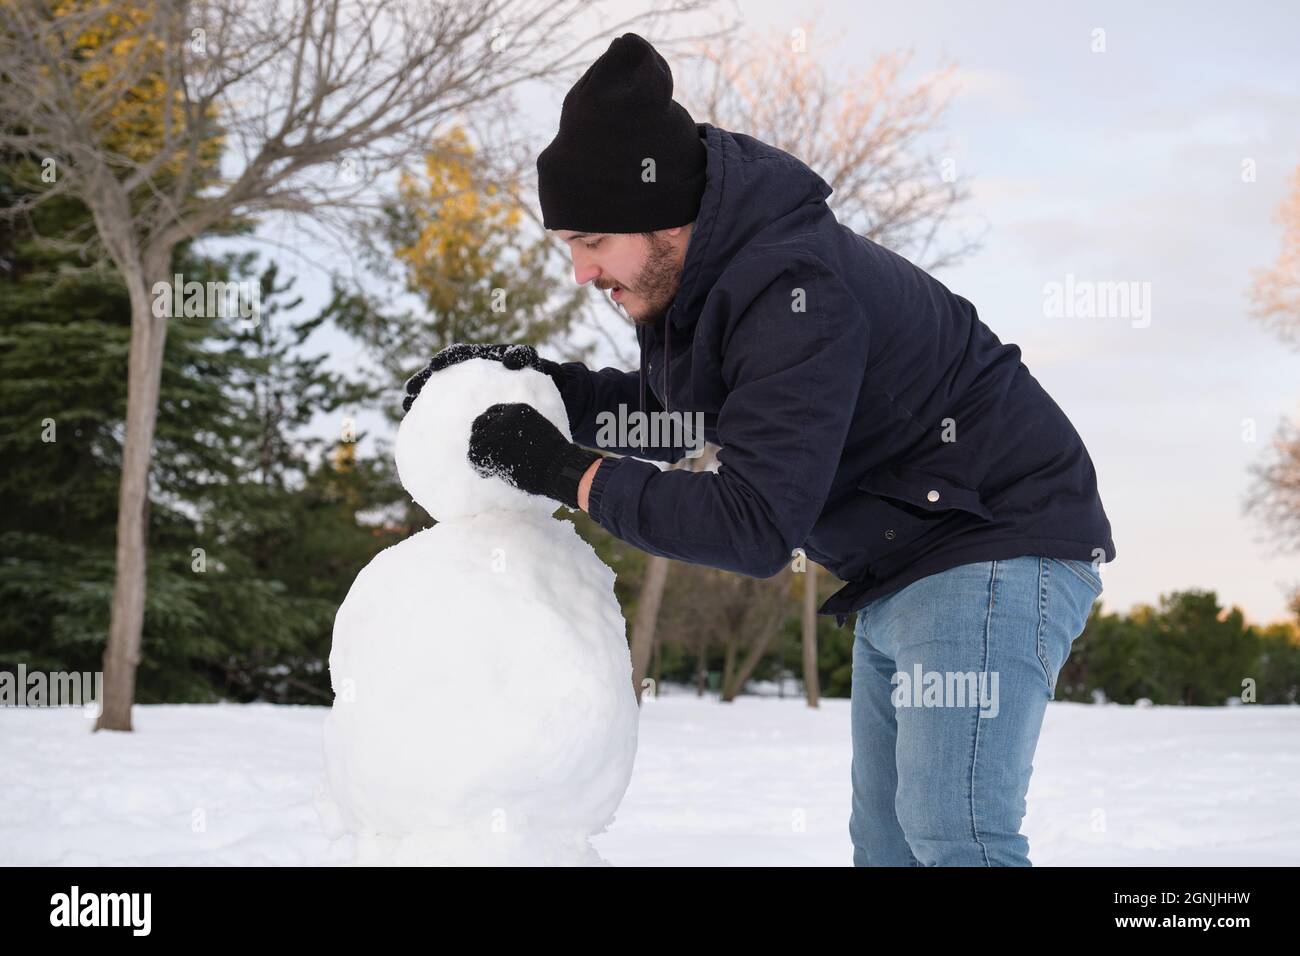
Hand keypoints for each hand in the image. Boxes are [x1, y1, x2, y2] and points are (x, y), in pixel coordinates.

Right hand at [403, 343, 561, 412]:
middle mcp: (469, 370)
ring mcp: (468, 386)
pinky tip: (422, 423)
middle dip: (424, 379)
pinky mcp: (468, 403)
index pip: (458, 354)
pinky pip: (448, 406)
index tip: (434, 366)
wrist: (542, 389)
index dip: (445, 359)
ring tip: (407, 404)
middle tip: (410, 389)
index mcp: (479, 357)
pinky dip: (435, 412)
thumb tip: (509, 360)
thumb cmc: (535, 372)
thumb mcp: (529, 361)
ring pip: (440, 389)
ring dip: (423, 395)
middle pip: (441, 373)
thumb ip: (520, 355)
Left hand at [467, 402, 601, 509]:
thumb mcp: (538, 429)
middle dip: (480, 439)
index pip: (492, 413)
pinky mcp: (494, 450)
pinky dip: (478, 466)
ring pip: (475, 440)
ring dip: (478, 454)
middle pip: (480, 423)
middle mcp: (505, 417)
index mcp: (518, 410)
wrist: (561, 466)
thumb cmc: (555, 455)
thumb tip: (505, 442)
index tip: (492, 441)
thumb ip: (520, 429)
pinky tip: (488, 473)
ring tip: (488, 467)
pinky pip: (475, 456)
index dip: (488, 427)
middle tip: (485, 455)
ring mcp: (498, 432)